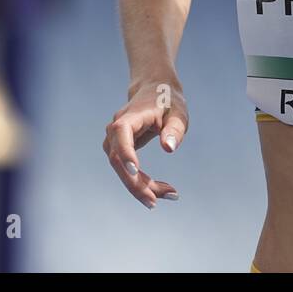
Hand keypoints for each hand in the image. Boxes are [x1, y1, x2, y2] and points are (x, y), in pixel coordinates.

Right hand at [102, 79, 187, 207]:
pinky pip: (126, 170)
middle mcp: (116, 129)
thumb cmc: (168, 101)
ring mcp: (114, 140)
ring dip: (139, 186)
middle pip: (118, 159)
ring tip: (168, 194)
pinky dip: (140, 182)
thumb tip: (169, 148)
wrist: (154, 90)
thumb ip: (175, 129)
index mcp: (131, 116)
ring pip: (121, 169)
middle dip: (135, 182)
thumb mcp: (178, 112)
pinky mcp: (119, 150)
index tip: (135, 170)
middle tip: (156, 201)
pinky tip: (160, 190)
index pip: (121, 132)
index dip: (125, 151)